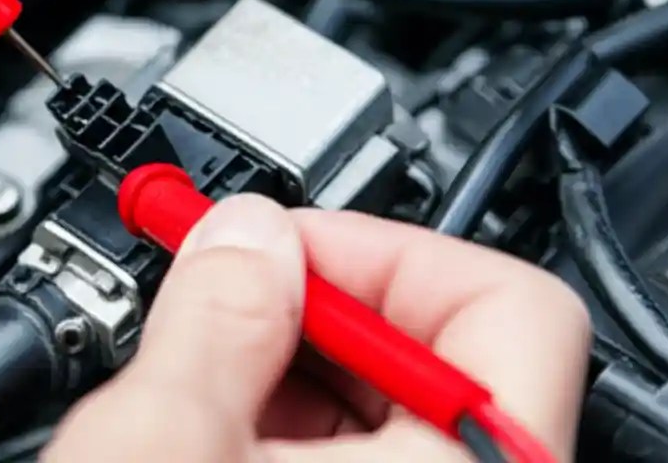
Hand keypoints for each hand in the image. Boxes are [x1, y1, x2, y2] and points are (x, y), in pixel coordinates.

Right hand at [43, 199, 592, 461]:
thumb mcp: (162, 438)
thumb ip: (212, 310)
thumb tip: (238, 227)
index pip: (505, 301)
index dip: (380, 246)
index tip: (276, 240)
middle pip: (441, 342)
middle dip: (311, 297)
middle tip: (219, 282)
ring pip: (389, 402)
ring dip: (286, 357)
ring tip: (194, 358)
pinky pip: (359, 452)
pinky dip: (285, 416)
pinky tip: (207, 419)